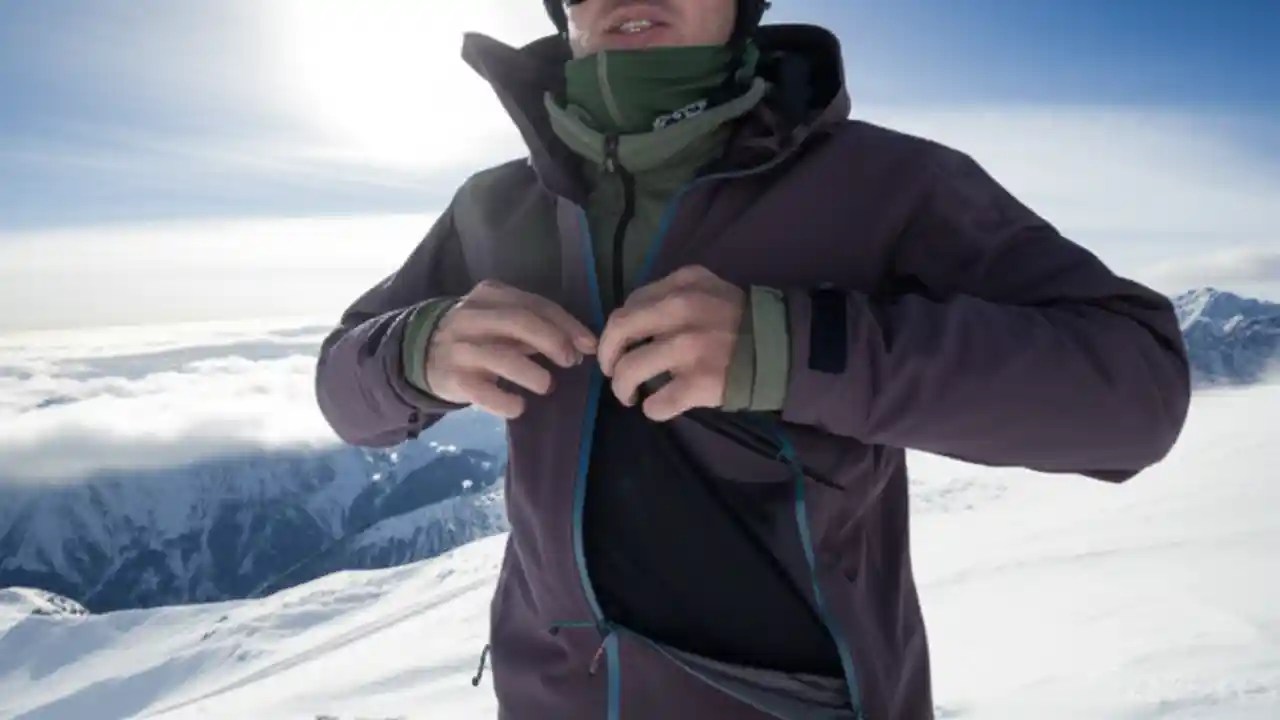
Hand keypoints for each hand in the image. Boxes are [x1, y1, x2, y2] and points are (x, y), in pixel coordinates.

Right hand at [426, 280, 597, 418]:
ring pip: (501, 357)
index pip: (534, 305)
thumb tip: (581, 344)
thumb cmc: (477, 335)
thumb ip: (535, 326)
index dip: (566, 325)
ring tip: (546, 385)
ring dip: (532, 373)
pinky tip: (519, 406)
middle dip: (553, 341)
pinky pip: (484, 392)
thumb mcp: (500, 319)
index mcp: (489, 295)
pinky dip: (507, 402)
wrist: (420, 352)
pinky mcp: (452, 378)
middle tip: (570, 361)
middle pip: (519, 322)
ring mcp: (459, 347)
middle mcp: (472, 316)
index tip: (588, 345)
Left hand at [599, 265, 744, 421]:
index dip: (617, 330)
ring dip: (622, 387)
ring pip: (629, 369)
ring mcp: (689, 347)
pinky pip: (657, 402)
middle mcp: (681, 310)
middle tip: (611, 371)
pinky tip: (657, 408)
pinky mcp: (699, 382)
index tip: (621, 345)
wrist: (786, 350)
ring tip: (629, 395)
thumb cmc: (744, 323)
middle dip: (607, 356)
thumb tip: (634, 325)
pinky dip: (651, 409)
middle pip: (619, 331)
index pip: (630, 305)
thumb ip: (673, 297)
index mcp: (683, 284)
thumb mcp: (709, 291)